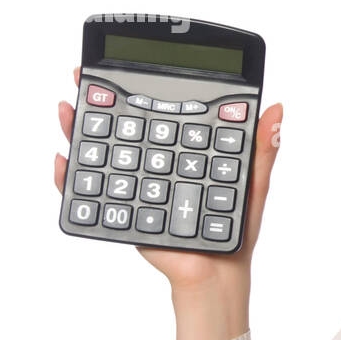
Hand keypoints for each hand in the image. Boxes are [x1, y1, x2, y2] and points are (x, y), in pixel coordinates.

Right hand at [54, 65, 283, 292]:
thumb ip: (261, 148)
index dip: (138, 87)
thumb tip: (277, 108)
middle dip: (96, 102)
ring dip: (77, 130)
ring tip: (68, 110)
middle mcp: (156, 163)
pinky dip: (71, 178)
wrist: (217, 273)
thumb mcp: (254, 183)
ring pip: (100, 154)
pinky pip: (90, 194)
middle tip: (81, 80)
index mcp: (184, 150)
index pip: (159, 111)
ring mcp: (136, 185)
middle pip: (120, 127)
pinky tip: (64, 161)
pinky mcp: (123, 210)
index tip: (120, 66)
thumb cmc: (237, 230)